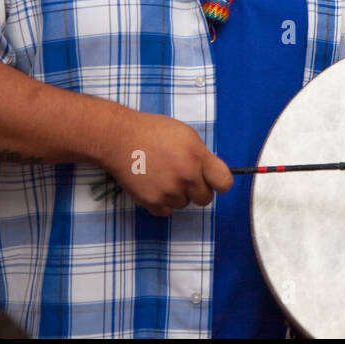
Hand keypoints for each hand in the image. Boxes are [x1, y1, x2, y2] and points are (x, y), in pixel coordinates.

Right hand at [100, 112, 232, 217]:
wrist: (120, 138)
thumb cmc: (153, 132)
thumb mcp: (186, 135)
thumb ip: (201, 155)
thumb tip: (210, 173)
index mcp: (198, 157)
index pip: (224, 183)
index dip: (219, 183)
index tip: (213, 182)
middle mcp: (186, 176)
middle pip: (205, 199)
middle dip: (198, 190)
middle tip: (184, 178)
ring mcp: (169, 191)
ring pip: (184, 204)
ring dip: (177, 195)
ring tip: (163, 176)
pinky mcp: (152, 201)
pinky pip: (166, 211)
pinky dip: (162, 202)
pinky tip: (154, 185)